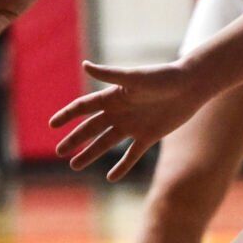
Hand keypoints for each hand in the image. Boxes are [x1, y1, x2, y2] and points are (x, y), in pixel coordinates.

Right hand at [49, 58, 217, 180]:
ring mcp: (132, 125)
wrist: (190, 86)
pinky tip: (110, 177)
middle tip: (58, 152)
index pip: (83, 107)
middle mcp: (119, 111)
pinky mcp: (148, 136)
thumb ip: (110, 75)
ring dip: (90, 154)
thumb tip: (85, 65)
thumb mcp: (135, 78)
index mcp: (112, 96)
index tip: (52, 124)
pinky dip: (122, 166)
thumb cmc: (162, 77)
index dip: (67, 115)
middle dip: (74, 140)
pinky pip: (131, 155)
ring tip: (75, 166)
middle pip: (91, 128)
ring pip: (106, 144)